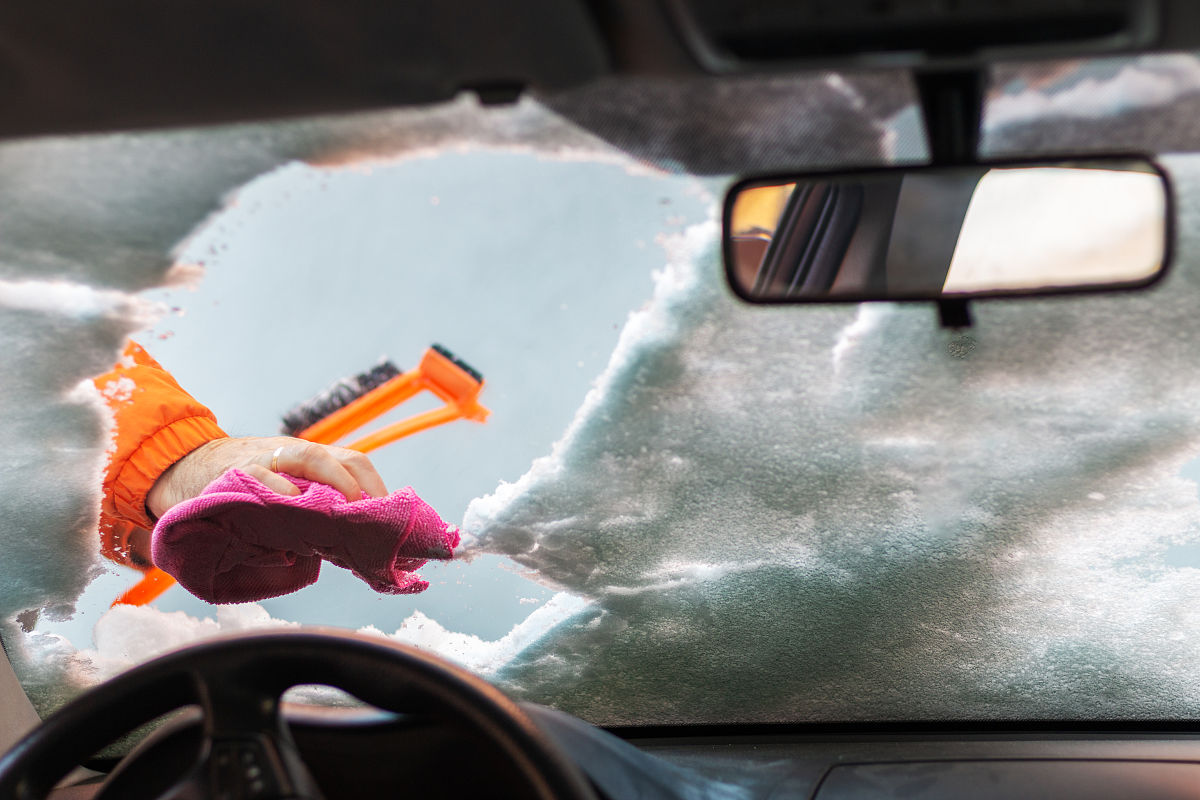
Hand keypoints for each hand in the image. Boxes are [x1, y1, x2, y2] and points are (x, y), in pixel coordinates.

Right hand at [146, 436, 387, 519]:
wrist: (186, 468)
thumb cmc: (245, 492)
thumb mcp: (282, 496)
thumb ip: (312, 517)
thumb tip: (352, 554)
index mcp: (312, 462)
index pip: (355, 464)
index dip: (376, 487)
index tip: (391, 516)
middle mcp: (295, 455)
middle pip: (342, 458)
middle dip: (362, 486)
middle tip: (371, 516)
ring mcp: (267, 460)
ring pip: (309, 458)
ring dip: (334, 482)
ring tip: (346, 508)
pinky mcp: (237, 473)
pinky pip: (262, 477)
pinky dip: (280, 488)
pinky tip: (291, 502)